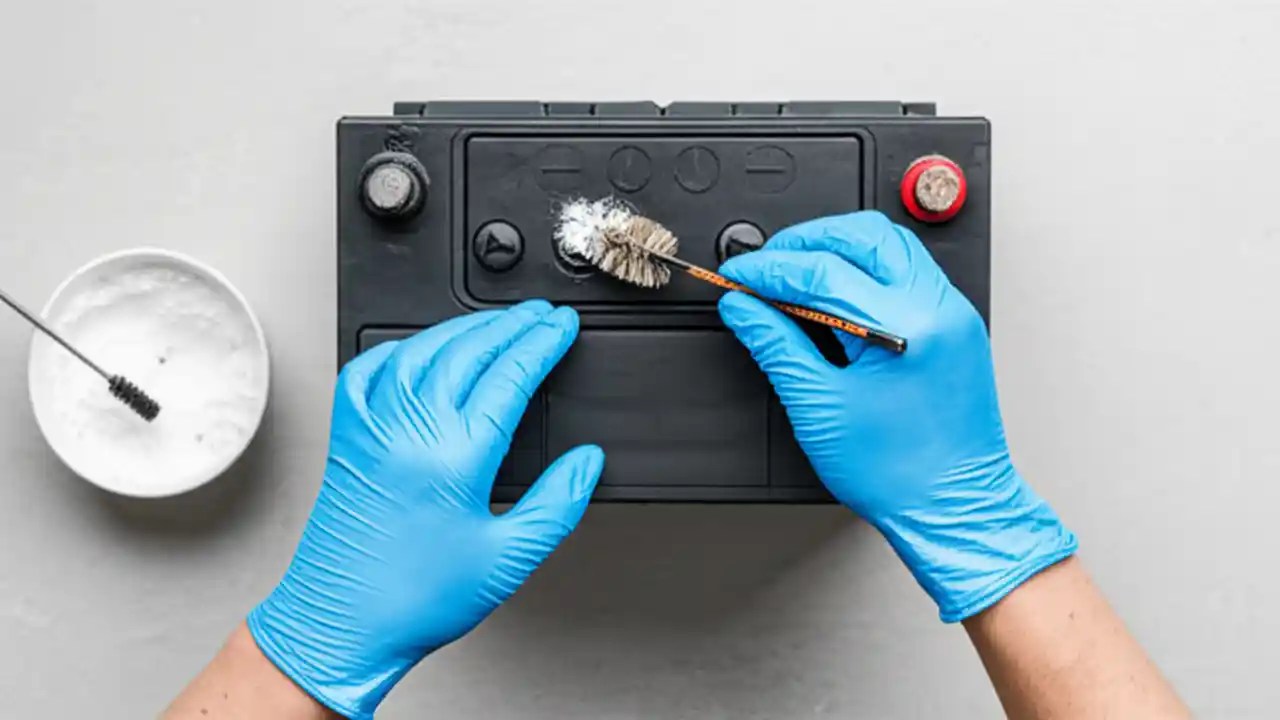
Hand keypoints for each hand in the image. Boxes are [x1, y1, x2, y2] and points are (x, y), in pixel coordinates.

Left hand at [247, 301, 603, 718]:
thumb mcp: (508, 560)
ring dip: (464, 328)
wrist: (341, 627)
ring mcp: (373, 427)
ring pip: (422, 350)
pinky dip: (399, 349)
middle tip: (540, 315)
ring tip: (495, 322)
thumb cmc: (415, 600)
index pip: (510, 374)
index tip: (563, 327)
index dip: (543, 343)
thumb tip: (587, 462)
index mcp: (456, 456)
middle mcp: (410, 430)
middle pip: (469, 350)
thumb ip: (556, 503)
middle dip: (512, 324)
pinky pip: (369, 370)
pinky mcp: (348, 438)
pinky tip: (418, 349)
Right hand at [717, 211, 1075, 621]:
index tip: (738, 277)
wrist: (954, 509)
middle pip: (864, 235)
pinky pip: (907, 271)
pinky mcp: (955, 324)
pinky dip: (865, 269)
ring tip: (795, 273)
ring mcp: (951, 313)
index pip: (822, 271)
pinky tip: (834, 293)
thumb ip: (776, 345)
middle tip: (765, 264)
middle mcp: (937, 308)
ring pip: (890, 245)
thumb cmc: (899, 474)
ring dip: (839, 248)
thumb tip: (744, 309)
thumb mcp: (819, 406)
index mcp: (905, 327)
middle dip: (807, 240)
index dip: (769, 269)